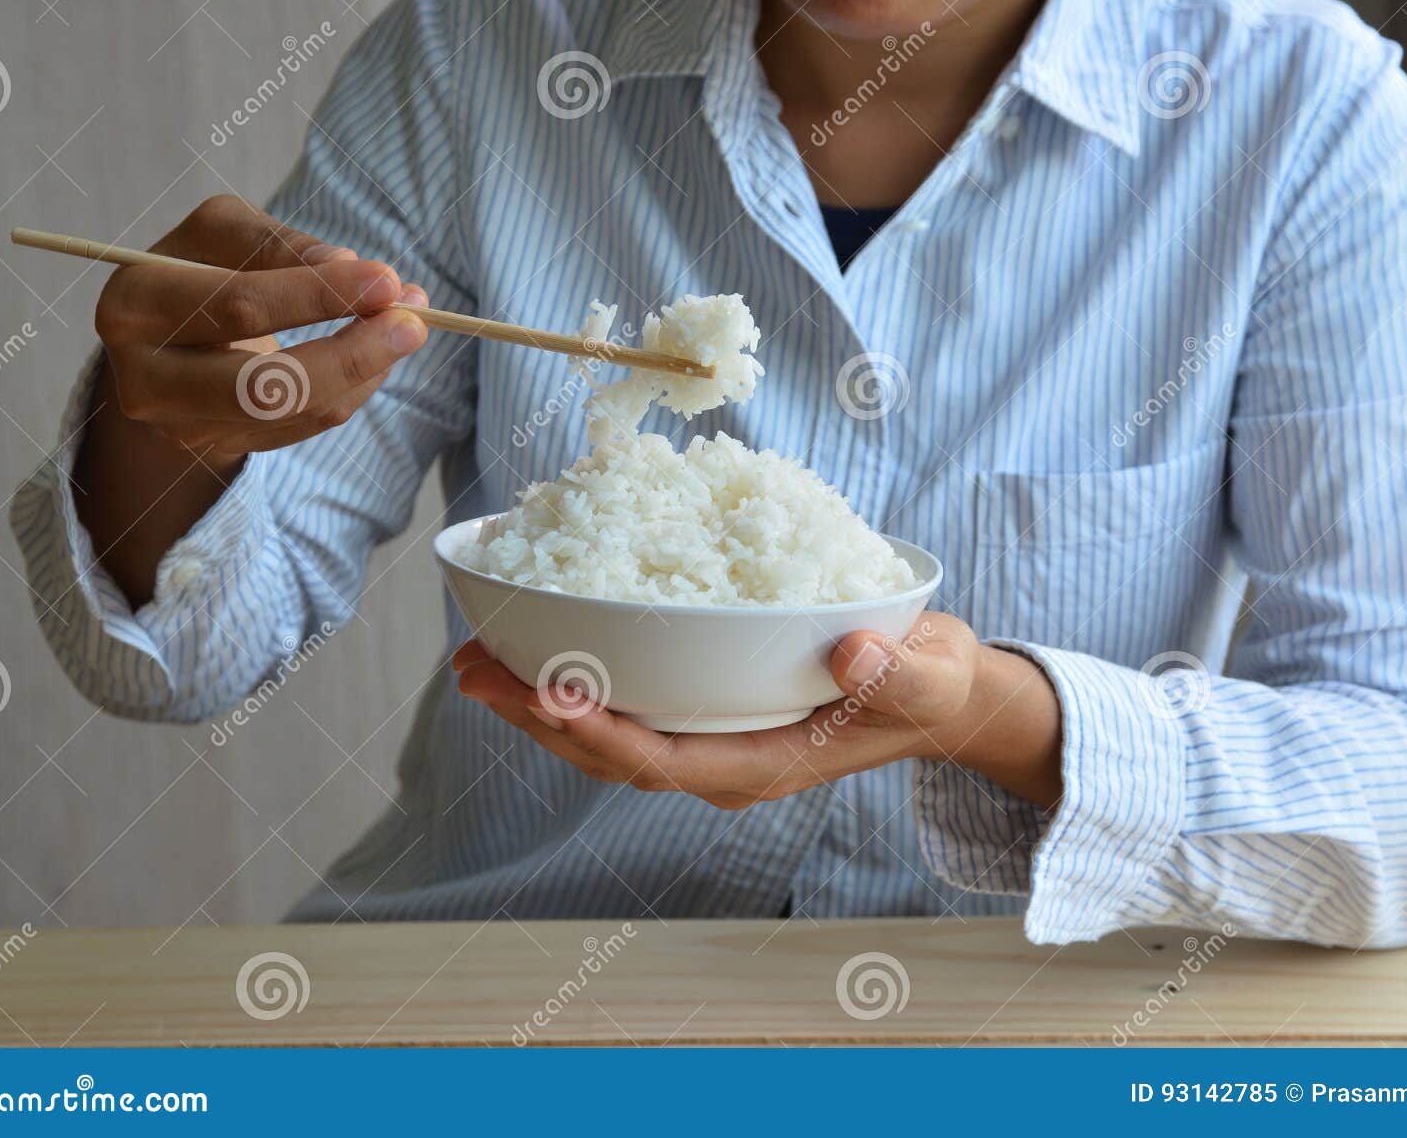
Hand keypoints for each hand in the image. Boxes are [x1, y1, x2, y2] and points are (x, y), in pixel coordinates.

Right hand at [76, 194, 430, 605]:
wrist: (165, 338)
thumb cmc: (201, 268)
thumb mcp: (225, 234)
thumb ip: (280, 244)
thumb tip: (347, 267)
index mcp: (136, 305)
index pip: (239, 305)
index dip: (320, 295)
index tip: (387, 281)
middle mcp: (148, 378)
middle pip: (267, 385)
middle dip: (353, 352)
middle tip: (413, 322)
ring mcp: (183, 425)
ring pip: (296, 411)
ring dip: (367, 370)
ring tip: (407, 327)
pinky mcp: (221, 449)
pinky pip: (307, 425)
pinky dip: (353, 388)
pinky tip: (378, 354)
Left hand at [453, 611, 1063, 809]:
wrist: (934, 697)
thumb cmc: (928, 686)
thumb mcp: (928, 677)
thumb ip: (895, 674)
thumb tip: (853, 652)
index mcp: (764, 766)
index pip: (665, 761)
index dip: (600, 732)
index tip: (546, 692)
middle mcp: (722, 761)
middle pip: (612, 753)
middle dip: (538, 718)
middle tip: (471, 668)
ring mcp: (709, 739)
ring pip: (607, 734)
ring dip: (537, 702)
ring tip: (476, 658)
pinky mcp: (705, 709)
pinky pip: (628, 702)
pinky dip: (575, 678)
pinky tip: (536, 641)